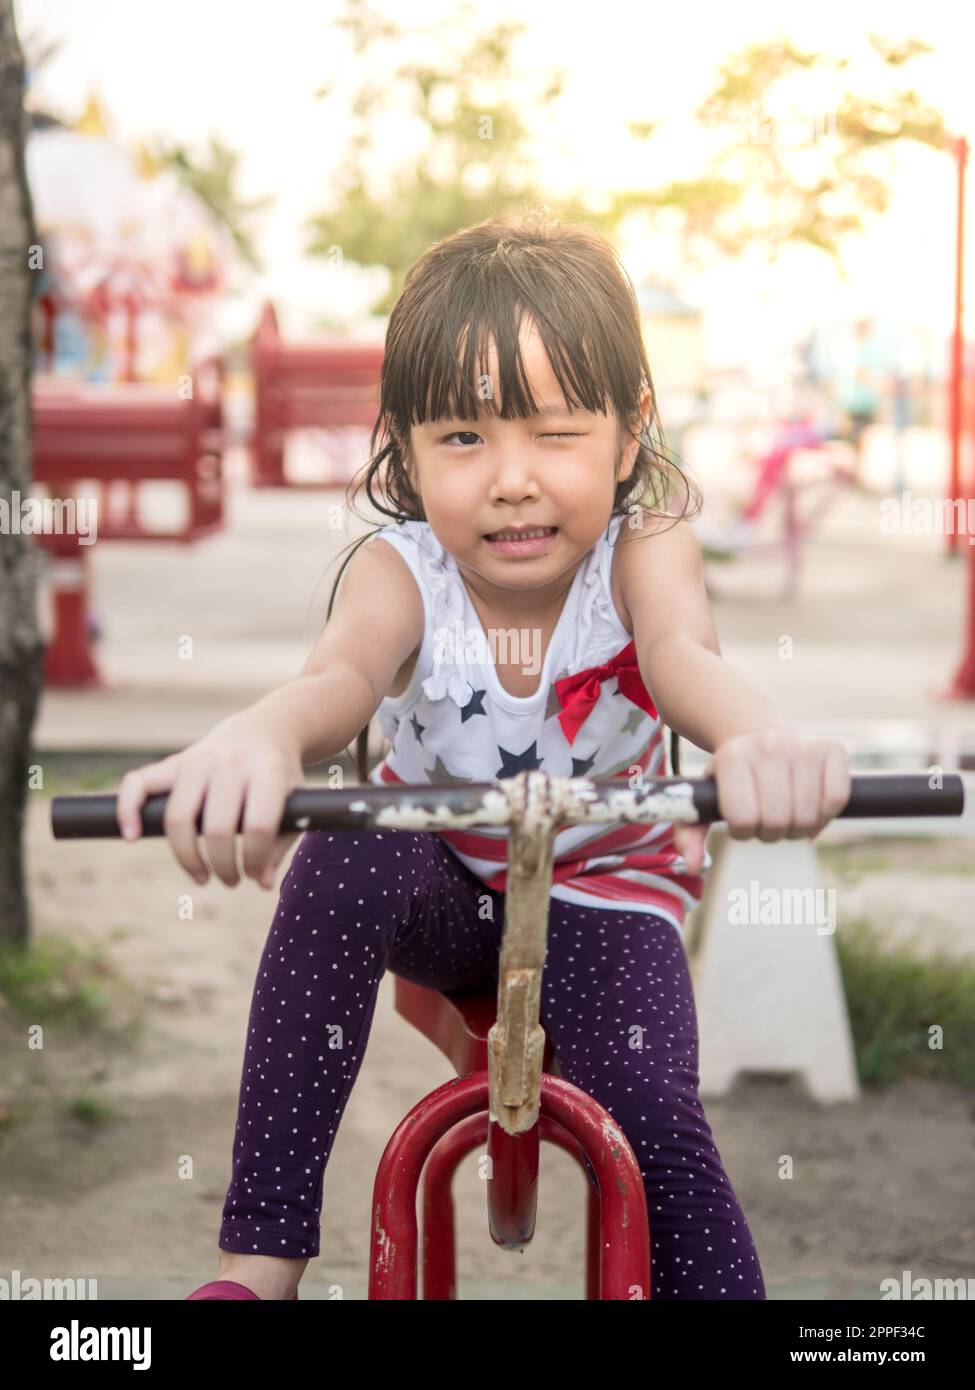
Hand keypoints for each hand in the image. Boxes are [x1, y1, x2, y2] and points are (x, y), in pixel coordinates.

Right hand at [115, 714, 303, 889]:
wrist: (262, 732)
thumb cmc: (279, 778)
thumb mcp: (294, 804)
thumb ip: (280, 844)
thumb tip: (261, 883)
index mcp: (267, 770)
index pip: (257, 825)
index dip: (254, 859)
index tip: (254, 874)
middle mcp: (230, 762)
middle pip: (217, 828)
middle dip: (224, 866)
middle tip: (231, 880)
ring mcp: (197, 759)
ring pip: (178, 817)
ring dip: (187, 858)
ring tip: (202, 876)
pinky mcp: (172, 762)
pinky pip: (138, 783)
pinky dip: (129, 810)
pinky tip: (132, 837)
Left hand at [672, 729, 850, 873]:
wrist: (760, 739)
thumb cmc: (732, 779)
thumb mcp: (705, 799)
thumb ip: (689, 833)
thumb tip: (694, 866)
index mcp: (732, 757)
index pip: (743, 819)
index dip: (743, 831)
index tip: (741, 820)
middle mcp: (767, 746)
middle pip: (777, 821)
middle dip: (771, 831)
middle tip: (767, 819)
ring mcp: (802, 745)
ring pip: (808, 816)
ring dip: (798, 827)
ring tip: (787, 812)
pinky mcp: (833, 748)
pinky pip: (836, 800)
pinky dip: (826, 815)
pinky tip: (812, 805)